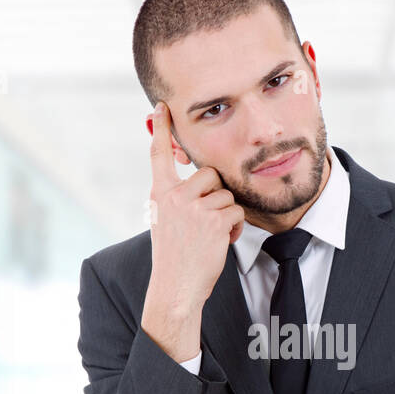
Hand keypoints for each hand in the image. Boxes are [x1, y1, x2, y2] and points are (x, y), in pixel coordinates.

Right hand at [146, 101, 243, 316]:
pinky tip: (223, 241)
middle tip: (207, 218)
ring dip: (226, 215)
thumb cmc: (174, 256)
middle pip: (209, 174)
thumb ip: (174, 197)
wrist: (175, 287)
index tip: (162, 106)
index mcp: (159, 195)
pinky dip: (235, 227)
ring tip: (212, 235)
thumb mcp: (165, 221)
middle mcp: (174, 197)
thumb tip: (190, 175)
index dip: (162, 129)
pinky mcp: (214, 222)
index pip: (158, 155)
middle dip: (216, 193)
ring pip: (226, 195)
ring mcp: (194, 209)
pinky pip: (236, 212)